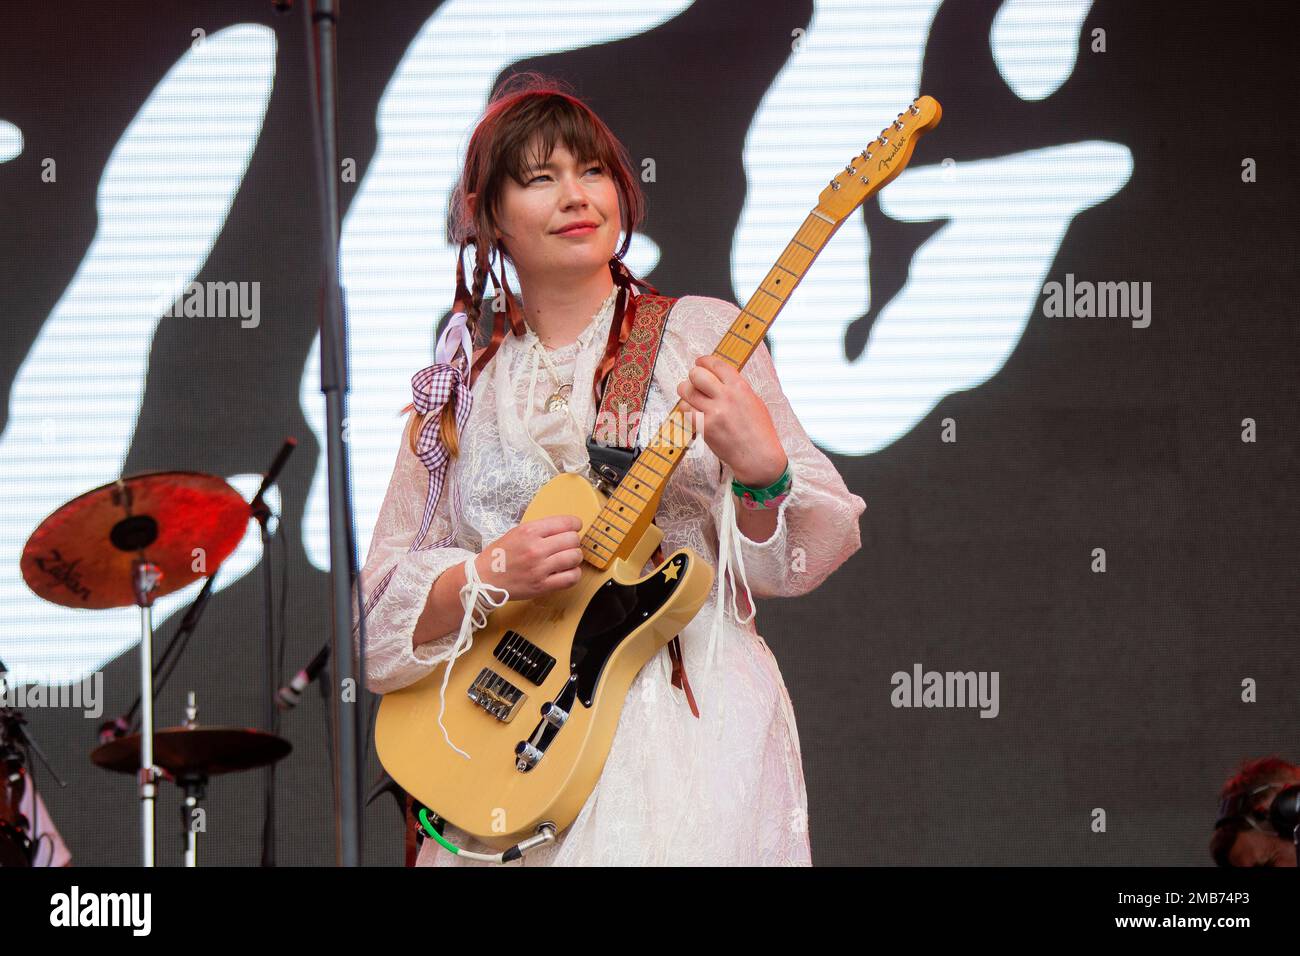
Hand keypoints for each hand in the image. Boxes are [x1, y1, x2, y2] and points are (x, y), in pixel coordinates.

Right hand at [475, 514, 584, 600]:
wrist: (484, 579)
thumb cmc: (500, 555)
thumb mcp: (516, 533)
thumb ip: (539, 530)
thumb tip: (564, 528)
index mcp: (529, 531)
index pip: (566, 523)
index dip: (575, 524)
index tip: (575, 527)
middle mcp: (536, 548)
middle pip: (573, 540)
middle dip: (573, 541)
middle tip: (568, 545)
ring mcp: (540, 568)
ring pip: (574, 557)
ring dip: (574, 557)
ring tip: (568, 559)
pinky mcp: (542, 586)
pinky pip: (570, 578)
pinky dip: (574, 574)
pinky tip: (567, 572)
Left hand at [676, 355, 786, 485]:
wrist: (758, 456)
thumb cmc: (759, 430)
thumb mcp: (753, 401)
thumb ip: (735, 387)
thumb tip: (717, 376)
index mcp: (740, 387)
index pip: (715, 364)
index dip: (703, 361)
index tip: (699, 363)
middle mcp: (725, 397)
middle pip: (695, 374)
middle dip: (693, 376)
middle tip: (695, 382)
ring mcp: (713, 412)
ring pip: (685, 391)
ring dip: (686, 393)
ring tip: (692, 398)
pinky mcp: (704, 427)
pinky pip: (685, 411)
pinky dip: (687, 410)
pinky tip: (694, 412)